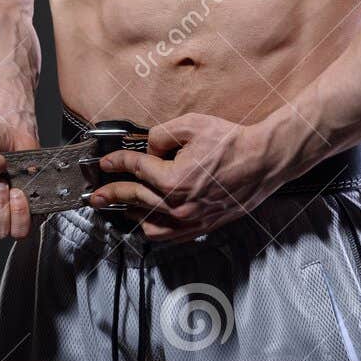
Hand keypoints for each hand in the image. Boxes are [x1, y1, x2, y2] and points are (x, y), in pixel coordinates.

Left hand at [91, 113, 283, 240]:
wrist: (263, 161)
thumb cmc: (232, 143)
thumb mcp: (191, 125)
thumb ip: (160, 134)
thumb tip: (147, 146)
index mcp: (174, 181)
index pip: (136, 170)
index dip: (117, 162)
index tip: (106, 161)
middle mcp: (180, 206)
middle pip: (136, 199)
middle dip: (112, 194)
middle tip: (96, 194)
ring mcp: (192, 220)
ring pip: (149, 225)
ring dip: (131, 215)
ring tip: (119, 207)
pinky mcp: (203, 227)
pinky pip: (170, 236)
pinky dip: (154, 228)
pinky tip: (147, 219)